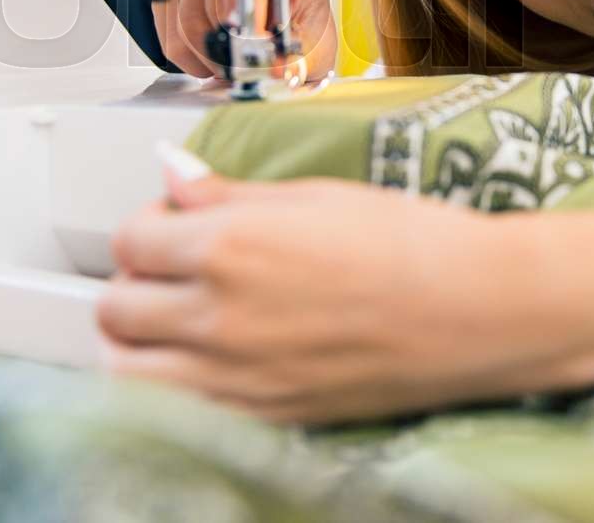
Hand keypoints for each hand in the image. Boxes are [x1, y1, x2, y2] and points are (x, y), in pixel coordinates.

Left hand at [97, 171, 570, 424]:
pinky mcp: (261, 417)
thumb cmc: (416, 245)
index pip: (131, 238)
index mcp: (233, 246)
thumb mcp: (320, 196)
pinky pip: (171, 409)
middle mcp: (220, 315)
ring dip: (135, 340)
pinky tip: (201, 361)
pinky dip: (167, 384)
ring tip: (172, 319)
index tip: (174, 222)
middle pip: (115, 304)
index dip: (150, 224)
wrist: (479, 314)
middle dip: (136, 279)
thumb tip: (173, 176)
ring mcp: (236, 377)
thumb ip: (232, 193)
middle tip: (173, 267)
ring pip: (124, 369)